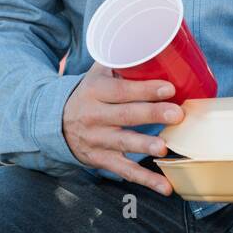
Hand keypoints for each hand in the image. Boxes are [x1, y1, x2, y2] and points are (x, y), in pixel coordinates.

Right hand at [62, 62, 182, 195]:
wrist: (55, 123)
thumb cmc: (88, 93)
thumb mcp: (96, 74)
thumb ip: (120, 61)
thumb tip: (156, 46)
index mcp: (95, 91)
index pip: (121, 90)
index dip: (145, 89)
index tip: (169, 88)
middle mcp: (94, 116)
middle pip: (125, 115)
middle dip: (152, 114)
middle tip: (177, 114)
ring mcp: (97, 140)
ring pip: (123, 144)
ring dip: (145, 146)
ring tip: (165, 149)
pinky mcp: (101, 160)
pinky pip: (125, 171)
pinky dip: (145, 180)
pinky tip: (165, 186)